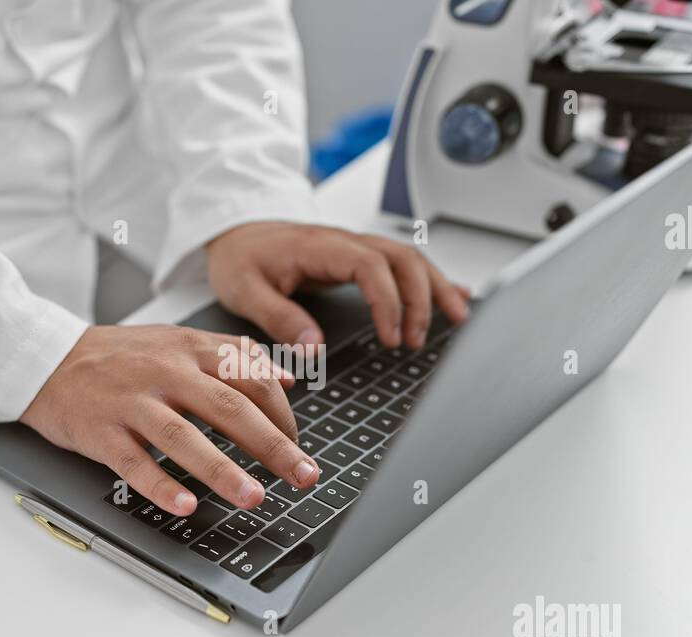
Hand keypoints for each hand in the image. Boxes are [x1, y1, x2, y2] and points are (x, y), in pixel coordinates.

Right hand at [19, 325, 319, 516]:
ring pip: (184, 437)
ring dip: (223, 470)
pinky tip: (185, 506)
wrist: (48, 358)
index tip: (300, 445)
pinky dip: (160, 485)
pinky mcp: (102, 432)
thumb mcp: (180, 340)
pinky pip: (134, 463)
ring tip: (254, 497)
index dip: (283, 415)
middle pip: (229, 409)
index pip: (251, 380)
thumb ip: (234, 355)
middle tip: (302, 475)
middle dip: (273, 446)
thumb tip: (286, 378)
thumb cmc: (120, 356)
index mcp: (191, 350)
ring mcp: (133, 403)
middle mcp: (166, 373)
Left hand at [206, 222, 471, 348]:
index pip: (371, 267)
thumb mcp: (245, 291)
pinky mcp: (359, 257)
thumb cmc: (240, 258)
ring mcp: (355, 248)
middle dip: (422, 298)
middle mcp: (345, 242)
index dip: (388, 302)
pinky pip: (404, 263)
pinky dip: (432, 280)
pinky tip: (455, 296)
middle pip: (403, 259)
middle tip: (418, 340)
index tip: (392, 338)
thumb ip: (278, 318)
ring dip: (436, 288)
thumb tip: (313, 347)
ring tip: (456, 319)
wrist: (235, 233)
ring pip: (410, 259)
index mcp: (320, 247)